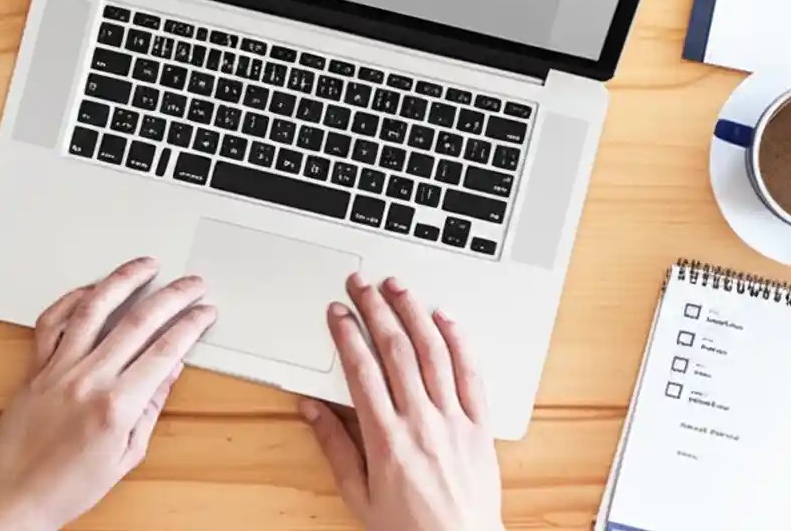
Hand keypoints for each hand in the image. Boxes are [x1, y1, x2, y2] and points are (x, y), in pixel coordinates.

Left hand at [0, 258, 216, 530]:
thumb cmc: (67, 486)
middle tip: (191, 284)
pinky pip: (53, 322)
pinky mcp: (36, 368)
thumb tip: (171, 370)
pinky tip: (92, 289)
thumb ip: (151, 407)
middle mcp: (88, 380)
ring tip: (146, 266)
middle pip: (139, 321)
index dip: (191, 325)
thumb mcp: (127, 454)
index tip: (204, 312)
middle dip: (173, 296)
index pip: (166, 350)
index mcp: (117, 405)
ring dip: (124, 280)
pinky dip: (73, 299)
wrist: (13, 496)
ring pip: (95, 308)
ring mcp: (59, 369)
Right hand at [299, 275, 503, 530]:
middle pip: (395, 350)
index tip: (336, 312)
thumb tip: (311, 408)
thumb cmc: (409, 529)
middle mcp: (421, 421)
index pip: (361, 371)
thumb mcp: (358, 495)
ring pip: (433, 351)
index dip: (346, 335)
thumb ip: (334, 446)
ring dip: (413, 312)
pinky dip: (458, 340)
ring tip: (398, 287)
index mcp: (386, 439)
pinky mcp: (479, 424)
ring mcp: (454, 419)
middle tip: (361, 284)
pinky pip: (470, 372)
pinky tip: (445, 317)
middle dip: (374, 309)